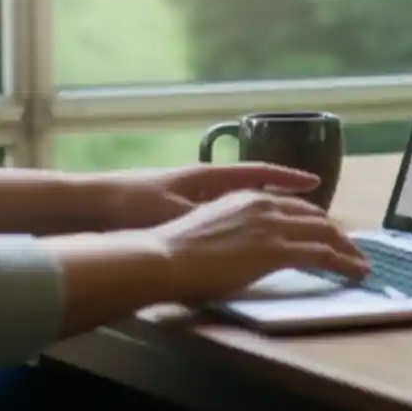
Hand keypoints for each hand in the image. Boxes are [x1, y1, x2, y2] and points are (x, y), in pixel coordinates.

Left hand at [97, 163, 321, 230]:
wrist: (95, 202)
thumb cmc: (134, 203)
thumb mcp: (175, 211)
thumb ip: (209, 218)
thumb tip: (240, 226)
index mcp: (209, 176)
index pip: (259, 172)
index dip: (288, 177)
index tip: (314, 181)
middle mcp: (207, 181)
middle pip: (257, 186)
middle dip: (287, 197)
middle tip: (316, 212)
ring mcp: (196, 194)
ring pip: (244, 200)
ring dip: (269, 210)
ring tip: (294, 225)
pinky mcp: (184, 208)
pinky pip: (226, 211)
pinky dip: (245, 220)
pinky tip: (254, 237)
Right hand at [146, 189, 368, 301]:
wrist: (165, 256)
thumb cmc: (176, 251)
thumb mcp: (210, 227)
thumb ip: (232, 228)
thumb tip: (239, 245)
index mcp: (247, 198)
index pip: (293, 206)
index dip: (314, 221)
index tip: (326, 233)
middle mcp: (264, 205)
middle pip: (315, 216)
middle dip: (337, 234)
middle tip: (350, 250)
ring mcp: (272, 226)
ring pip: (325, 232)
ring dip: (348, 249)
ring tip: (361, 263)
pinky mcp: (276, 250)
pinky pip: (323, 255)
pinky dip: (345, 263)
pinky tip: (357, 273)